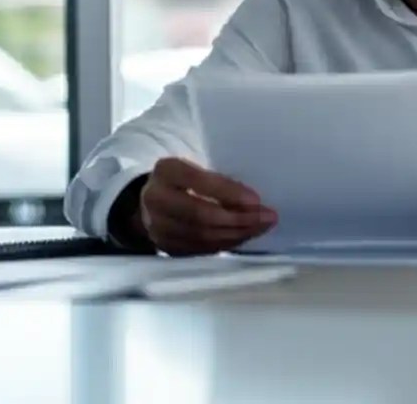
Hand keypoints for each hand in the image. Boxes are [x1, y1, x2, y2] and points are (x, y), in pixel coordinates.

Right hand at [135, 157, 277, 255]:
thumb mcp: (195, 168)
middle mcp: (156, 199)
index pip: (198, 181)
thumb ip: (217, 181)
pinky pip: (202, 249)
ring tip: (262, 227)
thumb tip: (253, 202)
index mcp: (165, 171)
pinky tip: (244, 236)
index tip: (256, 199)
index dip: (228, 192)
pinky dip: (228, 243)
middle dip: (239, 218)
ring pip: (203, 235)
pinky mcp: (166, 247)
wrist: (150, 202)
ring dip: (238, 233)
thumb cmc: (183, 180)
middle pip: (201, 214)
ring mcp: (158, 228)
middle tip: (267, 217)